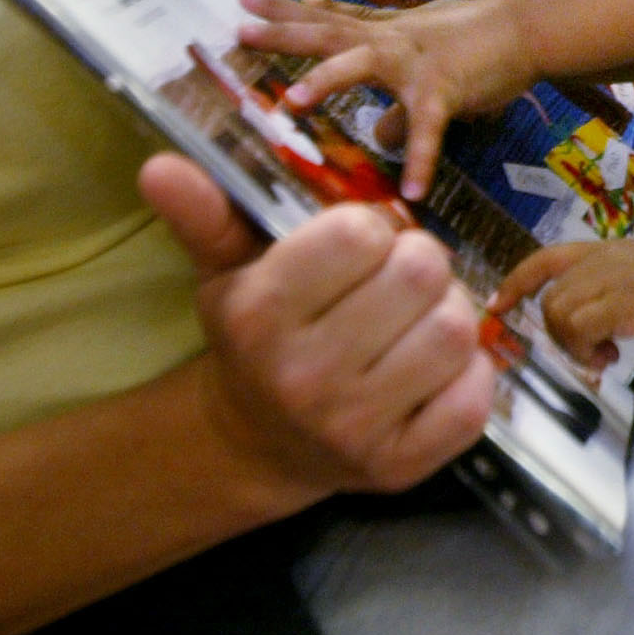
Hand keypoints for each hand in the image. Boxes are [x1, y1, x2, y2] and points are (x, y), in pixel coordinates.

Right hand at [138, 153, 494, 501]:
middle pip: (421, 273)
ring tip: (415, 320)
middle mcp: (304, 376)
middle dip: (417, 263)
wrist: (259, 442)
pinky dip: (469, 373)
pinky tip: (432, 369)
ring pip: (455, 330)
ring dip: (447, 313)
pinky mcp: (401, 468)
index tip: (356, 247)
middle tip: (395, 281)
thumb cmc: (256, 335)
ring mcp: (354, 429)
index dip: (370, 229)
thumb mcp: (225, 269)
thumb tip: (158, 166)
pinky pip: (475, 397)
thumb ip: (204, 212)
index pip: (360, 233)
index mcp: (260, 315)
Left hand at [238, 0, 536, 201]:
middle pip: (327, 32)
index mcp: (383, 33)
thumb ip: (396, 98)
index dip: (286, 10)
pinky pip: (427, 129)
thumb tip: (377, 136)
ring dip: (327, 79)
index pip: (326, 17)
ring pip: (362, 63)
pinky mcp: (444, 88)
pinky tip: (411, 191)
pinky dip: (420, 160)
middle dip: (282, 31)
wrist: (527, 29)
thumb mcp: (427, 62)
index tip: (244, 1)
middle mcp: (390, 40)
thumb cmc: (478, 44)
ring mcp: (415, 61)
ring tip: (291, 100)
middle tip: (238, 30)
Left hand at [491, 241, 633, 370]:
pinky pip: (581, 330)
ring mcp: (615, 280)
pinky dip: (587, 352)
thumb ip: (614, 288)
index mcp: (609, 250)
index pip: (547, 258)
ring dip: (574, 345)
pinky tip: (610, 360)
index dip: (517, 281)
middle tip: (590, 352)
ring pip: (560, 314)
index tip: (498, 305)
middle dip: (559, 332)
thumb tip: (591, 319)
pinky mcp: (625, 305)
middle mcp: (607, 259)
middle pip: (551, 297)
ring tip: (603, 357)